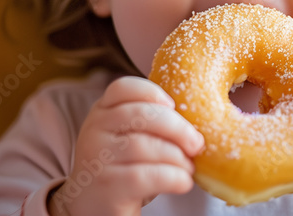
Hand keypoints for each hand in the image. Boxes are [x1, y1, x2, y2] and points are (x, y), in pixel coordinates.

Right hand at [47, 76, 203, 215]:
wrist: (94, 208)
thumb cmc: (124, 168)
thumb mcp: (132, 138)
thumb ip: (153, 123)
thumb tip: (199, 119)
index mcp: (103, 112)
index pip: (122, 88)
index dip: (152, 92)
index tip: (174, 106)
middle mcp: (94, 130)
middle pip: (140, 114)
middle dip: (177, 127)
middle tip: (196, 144)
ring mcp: (97, 158)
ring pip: (144, 145)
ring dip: (176, 157)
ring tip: (188, 167)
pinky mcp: (106, 186)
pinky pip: (145, 175)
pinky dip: (172, 177)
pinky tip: (183, 182)